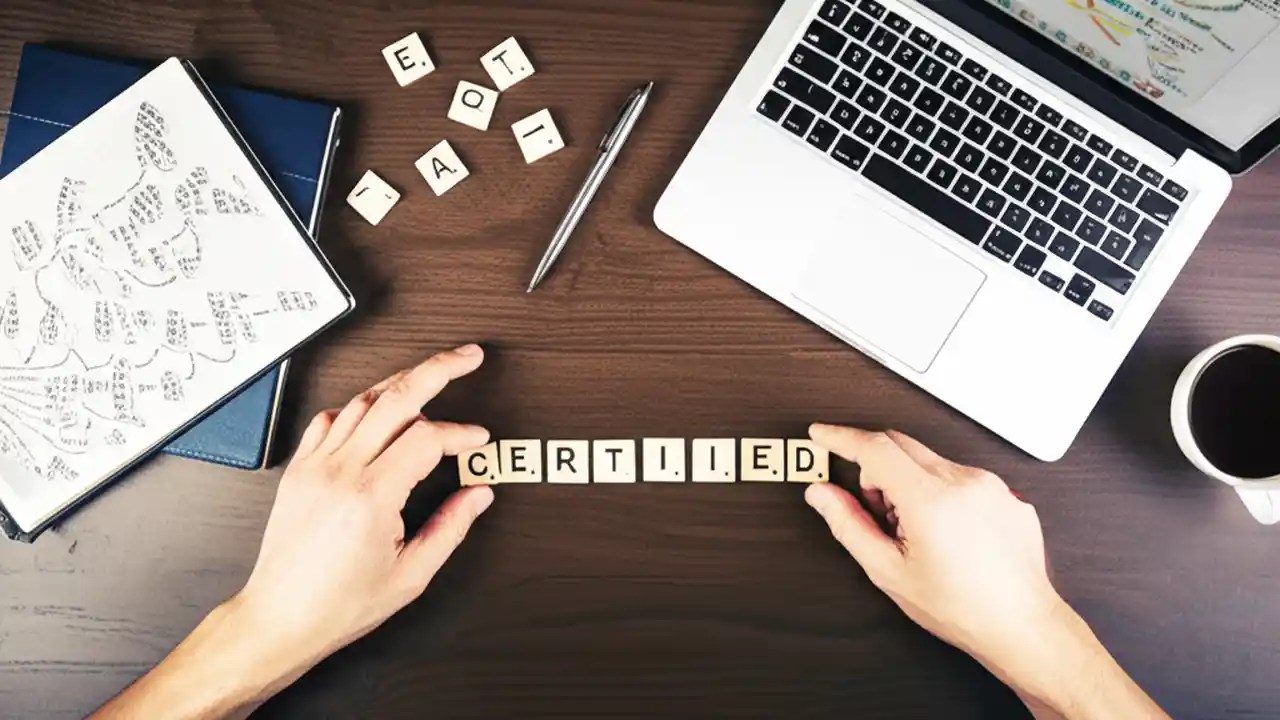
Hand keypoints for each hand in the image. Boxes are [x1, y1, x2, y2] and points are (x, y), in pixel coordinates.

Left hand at [233, 344, 495, 672]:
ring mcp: (315, 465)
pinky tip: (377, 410)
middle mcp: (340, 472)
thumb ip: (450, 527)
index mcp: (371, 497)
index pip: (426, 437)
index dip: (460, 433)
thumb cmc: (338, 604)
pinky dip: (359, 405)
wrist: (279, 617)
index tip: (477, 440)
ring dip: (401, 383)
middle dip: (438, 369)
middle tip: (468, 357)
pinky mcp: (299, 469)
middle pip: (396, 397)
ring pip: (363, 400)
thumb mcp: (410, 575)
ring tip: (429, 376)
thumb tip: (478, 494)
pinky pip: (329, 418)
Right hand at [804, 423, 1166, 719]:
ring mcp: (989, 484)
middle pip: (900, 445)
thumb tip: (822, 495)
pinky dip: (941, 492)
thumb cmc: (962, 608)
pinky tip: (948, 531)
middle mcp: (963, 482)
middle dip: (874, 466)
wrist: (1022, 625)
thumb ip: (849, 525)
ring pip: (930, 460)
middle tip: (873, 507)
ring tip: (917, 530)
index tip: (821, 434)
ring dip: (909, 481)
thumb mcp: (890, 571)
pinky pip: (960, 476)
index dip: (840, 437)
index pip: (874, 448)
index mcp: (930, 500)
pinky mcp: (1006, 492)